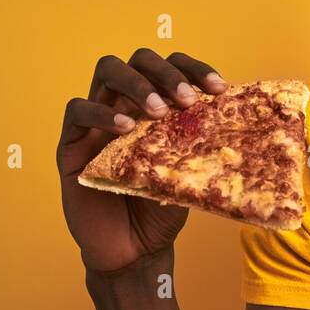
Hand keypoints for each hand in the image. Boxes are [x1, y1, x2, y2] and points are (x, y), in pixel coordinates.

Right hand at [56, 49, 227, 272]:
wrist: (136, 250)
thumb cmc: (163, 209)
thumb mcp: (189, 170)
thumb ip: (202, 142)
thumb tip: (238, 117)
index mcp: (156, 105)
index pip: (173, 66)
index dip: (195, 69)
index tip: (219, 89)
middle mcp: (126, 105)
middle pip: (138, 59)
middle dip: (165, 72)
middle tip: (187, 100)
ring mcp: (97, 121)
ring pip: (107, 71)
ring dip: (137, 84)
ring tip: (159, 111)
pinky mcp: (71, 145)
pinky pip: (78, 110)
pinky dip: (102, 113)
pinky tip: (126, 128)